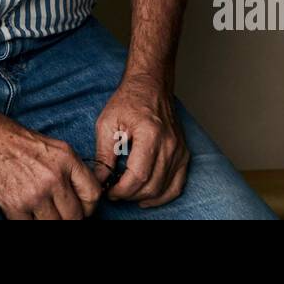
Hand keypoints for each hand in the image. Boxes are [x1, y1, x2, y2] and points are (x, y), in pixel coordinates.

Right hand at [0, 113, 103, 218]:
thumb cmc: (10, 138)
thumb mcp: (49, 145)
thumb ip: (67, 168)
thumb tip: (77, 194)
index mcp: (66, 158)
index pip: (93, 193)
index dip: (89, 208)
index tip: (81, 210)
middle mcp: (54, 176)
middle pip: (75, 216)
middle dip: (69, 219)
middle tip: (58, 215)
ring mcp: (35, 192)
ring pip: (54, 225)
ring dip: (47, 222)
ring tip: (39, 214)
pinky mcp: (15, 205)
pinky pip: (29, 227)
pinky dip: (27, 223)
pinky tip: (23, 214)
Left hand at [92, 74, 188, 207]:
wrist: (150, 85)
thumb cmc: (129, 100)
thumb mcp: (108, 123)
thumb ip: (103, 154)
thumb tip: (100, 180)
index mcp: (150, 134)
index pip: (138, 176)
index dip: (121, 190)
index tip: (108, 191)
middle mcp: (169, 144)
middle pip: (152, 186)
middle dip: (130, 196)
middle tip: (114, 192)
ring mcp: (179, 150)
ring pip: (164, 189)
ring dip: (143, 197)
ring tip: (127, 194)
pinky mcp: (184, 154)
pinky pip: (177, 184)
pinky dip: (163, 195)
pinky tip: (147, 197)